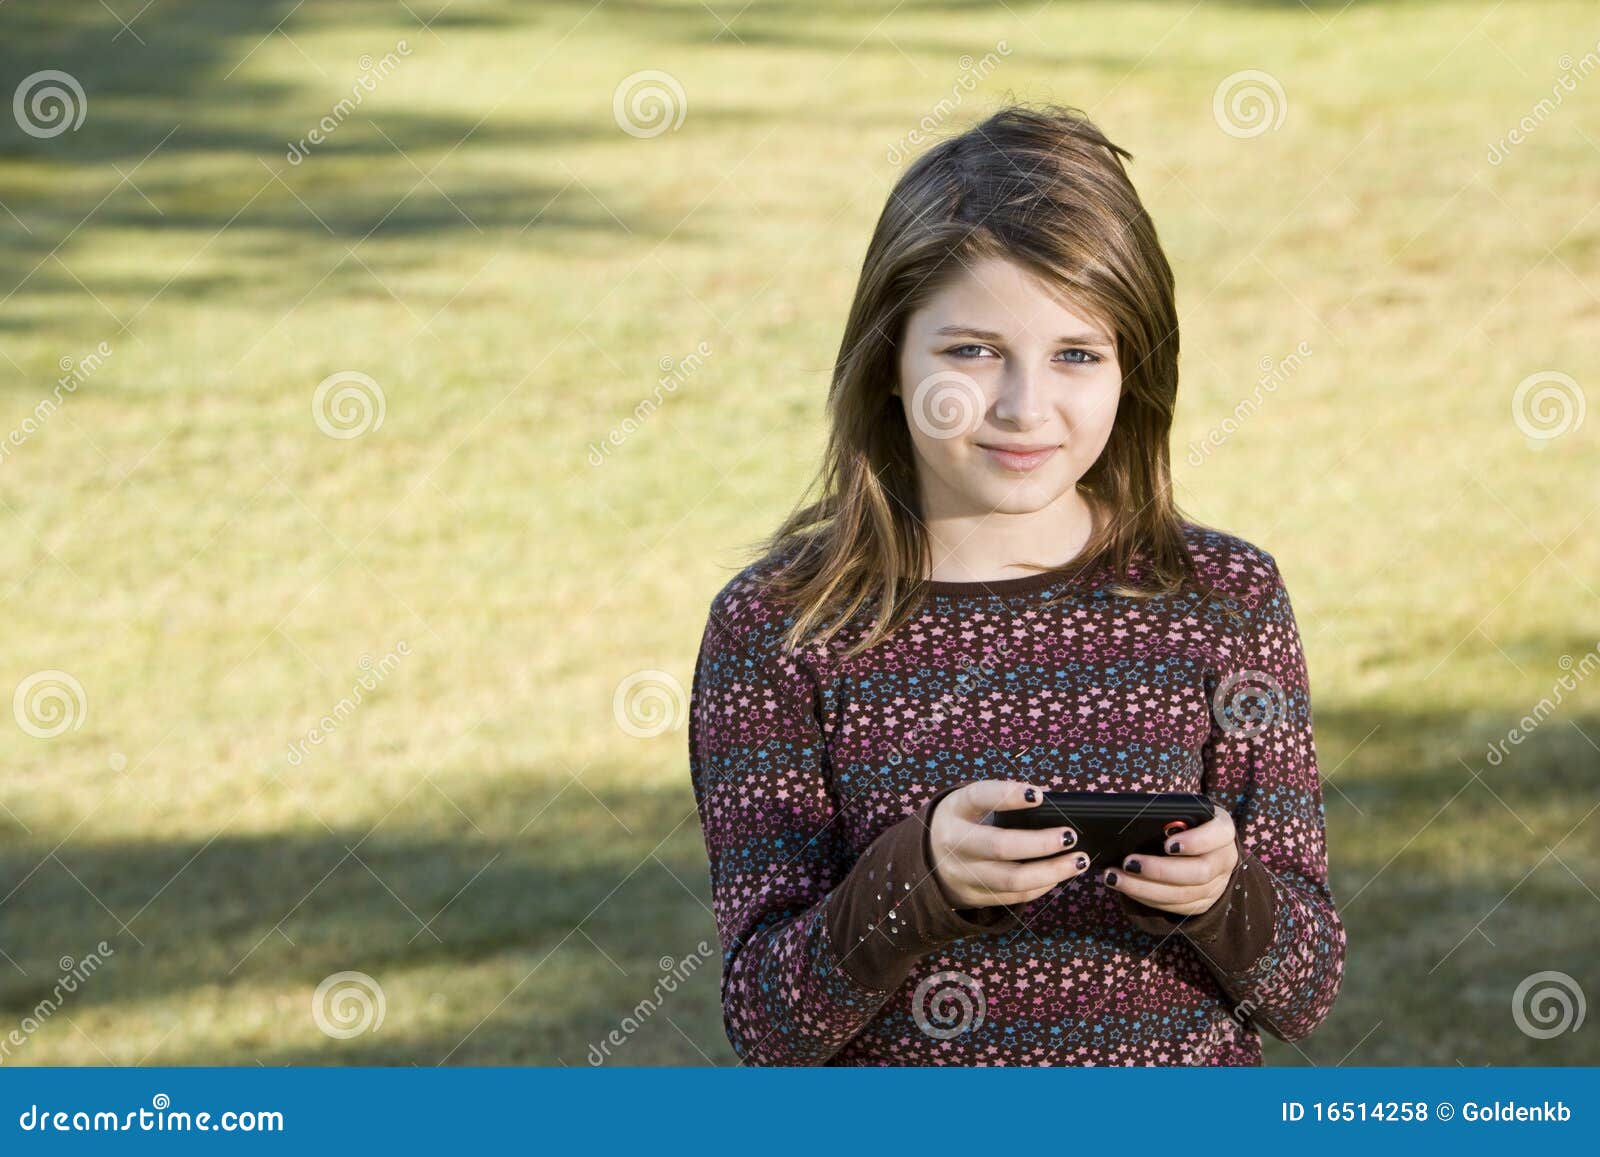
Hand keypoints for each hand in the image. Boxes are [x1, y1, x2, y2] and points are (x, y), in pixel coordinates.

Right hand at [928, 780, 1091, 907]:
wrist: (929, 856)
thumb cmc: (967, 821)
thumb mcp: (972, 803)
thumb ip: (1002, 801)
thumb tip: (1054, 806)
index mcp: (956, 809)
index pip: (980, 797)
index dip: (1008, 795)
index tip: (1039, 796)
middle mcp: (954, 842)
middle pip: (1000, 846)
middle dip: (1040, 843)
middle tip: (1070, 836)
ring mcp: (962, 873)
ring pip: (1011, 879)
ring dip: (1051, 871)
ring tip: (1079, 861)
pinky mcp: (973, 896)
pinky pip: (1014, 896)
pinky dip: (1041, 885)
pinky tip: (1059, 875)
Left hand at [1102, 802, 1237, 915]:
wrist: (1198, 845)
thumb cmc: (1183, 821)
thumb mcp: (1180, 811)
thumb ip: (1166, 814)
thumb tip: (1135, 819)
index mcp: (1222, 830)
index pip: (1219, 835)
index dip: (1196, 841)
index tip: (1167, 844)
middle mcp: (1224, 860)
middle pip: (1199, 872)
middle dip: (1160, 870)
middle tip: (1129, 862)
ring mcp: (1216, 885)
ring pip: (1183, 894)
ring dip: (1144, 888)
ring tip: (1114, 876)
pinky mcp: (1201, 903)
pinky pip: (1174, 906)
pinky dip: (1145, 898)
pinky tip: (1125, 887)